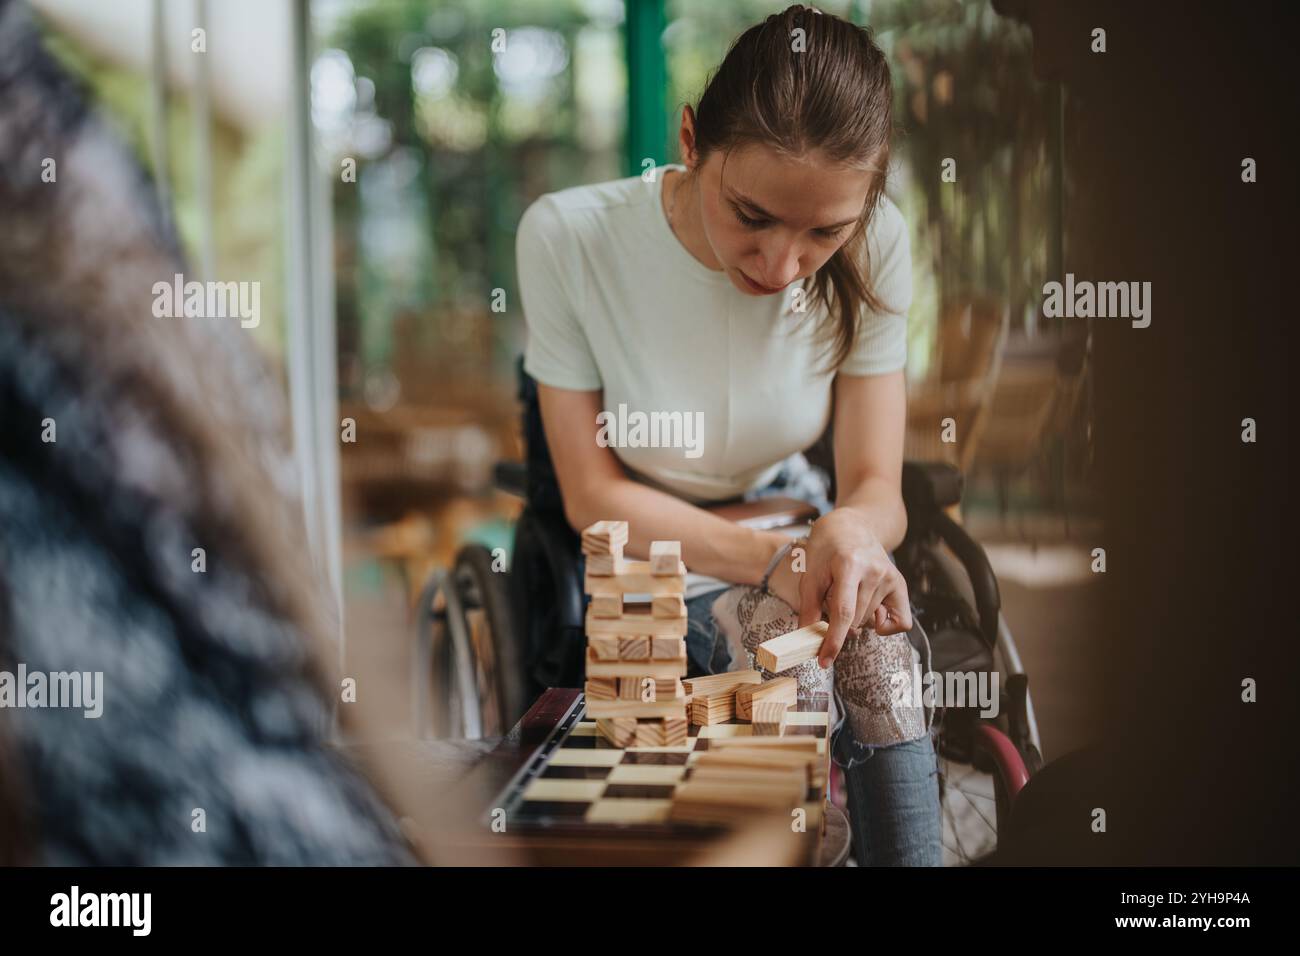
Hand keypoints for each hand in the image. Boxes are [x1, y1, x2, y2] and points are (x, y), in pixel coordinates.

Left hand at [795, 509, 912, 666]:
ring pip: (870, 623)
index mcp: (849, 565)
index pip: (843, 613)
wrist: (851, 526)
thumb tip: (806, 639)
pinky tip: (869, 610)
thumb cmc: (826, 549)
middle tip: (832, 597)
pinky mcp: (900, 584)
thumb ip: (808, 607)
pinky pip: (899, 623)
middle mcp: (875, 571)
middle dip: (838, 620)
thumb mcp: (809, 573)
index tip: (824, 661)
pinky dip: (882, 625)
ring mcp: (891, 577)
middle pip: (855, 621)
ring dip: (855, 618)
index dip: (833, 640)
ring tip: (848, 593)